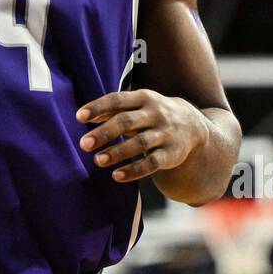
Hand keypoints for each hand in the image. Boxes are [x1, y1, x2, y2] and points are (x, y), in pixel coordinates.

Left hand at [76, 89, 209, 182]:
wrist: (193, 125)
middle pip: (127, 122)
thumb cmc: (152, 114)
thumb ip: (112, 109)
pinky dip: (134, 170)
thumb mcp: (137, 105)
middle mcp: (155, 114)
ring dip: (117, 152)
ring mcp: (165, 134)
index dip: (98, 107)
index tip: (79, 117)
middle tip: (83, 144)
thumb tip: (83, 115)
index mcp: (144, 98)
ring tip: (98, 160)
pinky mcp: (171, 154)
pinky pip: (152, 163)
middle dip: (104, 133)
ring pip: (139, 143)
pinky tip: (116, 176)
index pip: (118, 100)